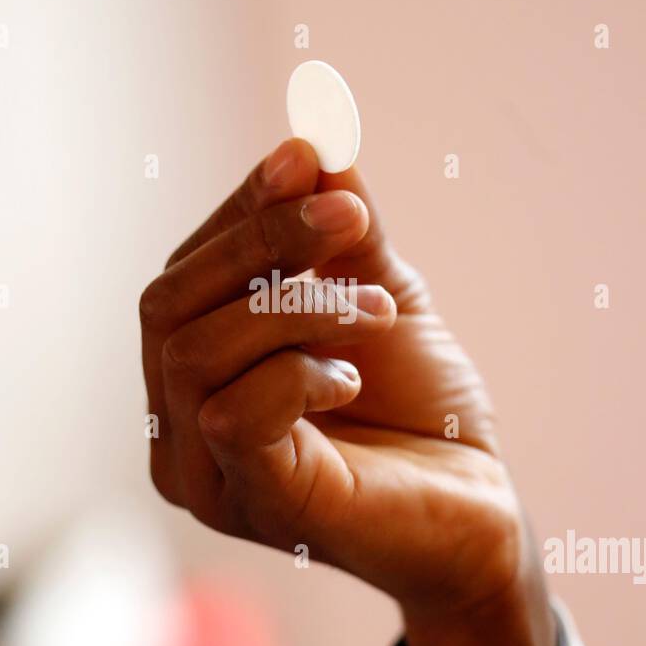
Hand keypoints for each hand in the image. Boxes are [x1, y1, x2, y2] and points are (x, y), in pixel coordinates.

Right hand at [140, 138, 555, 645]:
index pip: (180, 275)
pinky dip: (296, 371)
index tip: (306, 157)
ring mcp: (206, 475)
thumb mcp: (376, 294)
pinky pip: (231, 415)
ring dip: (294, 307)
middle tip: (350, 217)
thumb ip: (339, 228)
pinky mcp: (253, 505)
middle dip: (259, 244)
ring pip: (192, 353)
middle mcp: (176, 429)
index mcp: (190, 376)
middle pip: (166, 305)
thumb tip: (312, 135)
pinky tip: (352, 376)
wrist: (479, 510)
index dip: (237, 211)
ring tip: (375, 311)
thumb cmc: (418, 410)